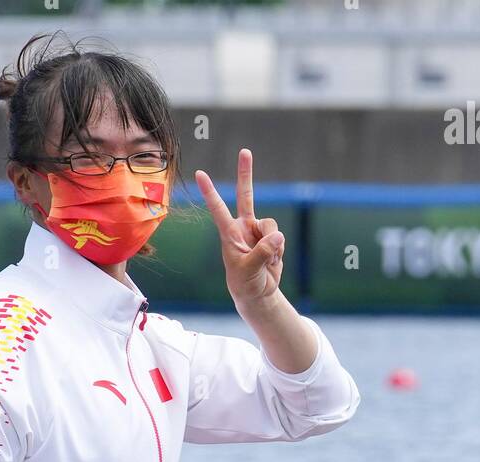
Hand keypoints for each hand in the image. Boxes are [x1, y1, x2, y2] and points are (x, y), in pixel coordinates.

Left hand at [195, 149, 284, 306]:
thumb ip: (263, 252)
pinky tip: (272, 262)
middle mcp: (243, 227)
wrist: (258, 293)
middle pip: (245, 195)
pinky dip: (279, 251)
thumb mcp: (249, 271)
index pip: (218, 209)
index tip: (199, 174)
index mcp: (230, 234)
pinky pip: (280, 237)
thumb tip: (277, 236)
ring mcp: (258, 231)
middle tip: (244, 151)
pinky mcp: (271, 237)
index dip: (210, 192)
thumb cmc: (245, 283)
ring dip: (273, 245)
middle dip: (245, 173)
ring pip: (271, 225)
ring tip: (265, 262)